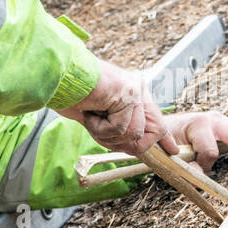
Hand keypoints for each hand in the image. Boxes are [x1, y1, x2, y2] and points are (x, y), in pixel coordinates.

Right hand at [58, 60, 177, 155]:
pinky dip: (101, 128)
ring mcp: (135, 90)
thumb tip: (135, 148)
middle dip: (130, 145)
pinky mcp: (127, 92)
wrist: (55, 76)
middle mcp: (138, 89)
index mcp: (134, 92)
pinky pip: (120, 127)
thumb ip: (118, 129)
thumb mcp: (98, 118)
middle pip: (153, 131)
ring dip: (108, 135)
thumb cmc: (71, 95)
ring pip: (135, 134)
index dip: (164, 139)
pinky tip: (89, 113)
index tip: (172, 150)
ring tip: (91, 118)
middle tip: (102, 133)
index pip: (156, 120)